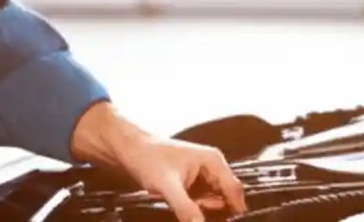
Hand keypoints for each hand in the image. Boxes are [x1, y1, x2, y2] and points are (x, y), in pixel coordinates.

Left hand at [71, 102, 247, 221]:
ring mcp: (204, 176)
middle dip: (211, 210)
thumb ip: (186, 208)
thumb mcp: (167, 186)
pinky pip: (201, 204)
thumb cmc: (147, 157)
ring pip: (213, 204)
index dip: (233, 212)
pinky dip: (194, 209)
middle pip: (225, 200)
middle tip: (190, 206)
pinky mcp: (193, 185)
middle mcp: (213, 167)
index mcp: (214, 161)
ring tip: (179, 201)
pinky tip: (180, 205)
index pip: (235, 192)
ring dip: (200, 210)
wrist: (128, 150)